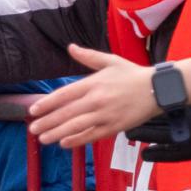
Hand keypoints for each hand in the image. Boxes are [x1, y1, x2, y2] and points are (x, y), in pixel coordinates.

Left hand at [29, 44, 161, 148]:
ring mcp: (105, 115)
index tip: (34, 110)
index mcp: (94, 83)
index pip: (64, 94)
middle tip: (33, 128)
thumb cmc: (132, 74)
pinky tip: (64, 143)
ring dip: (57, 134)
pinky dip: (77, 140)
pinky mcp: (114, 127)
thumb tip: (70, 47)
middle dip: (47, 122)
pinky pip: (91, 135)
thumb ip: (88, 57)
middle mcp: (97, 100)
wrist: (158, 89)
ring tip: (42, 139)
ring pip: (76, 127)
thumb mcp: (110, 61)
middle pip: (66, 113)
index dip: (47, 104)